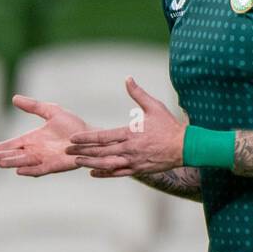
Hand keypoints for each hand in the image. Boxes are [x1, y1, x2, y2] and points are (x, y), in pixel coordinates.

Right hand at [0, 94, 89, 175]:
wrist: (91, 137)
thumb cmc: (73, 125)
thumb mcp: (51, 111)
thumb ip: (33, 106)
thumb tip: (14, 98)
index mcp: (31, 140)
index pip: (11, 145)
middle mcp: (35, 151)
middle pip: (14, 154)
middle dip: (1, 155)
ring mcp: (44, 159)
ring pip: (24, 162)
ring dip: (12, 162)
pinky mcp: (55, 165)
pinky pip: (40, 169)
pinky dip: (30, 171)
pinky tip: (19, 171)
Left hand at [65, 77, 183, 176]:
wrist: (185, 147)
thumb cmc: (169, 126)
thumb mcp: (154, 106)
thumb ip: (138, 94)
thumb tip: (128, 78)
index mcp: (130, 133)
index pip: (103, 136)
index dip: (86, 138)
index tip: (73, 138)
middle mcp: (129, 149)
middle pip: (101, 151)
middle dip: (82, 151)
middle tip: (67, 150)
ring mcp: (133, 161)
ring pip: (107, 164)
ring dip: (90, 163)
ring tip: (77, 161)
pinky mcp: (138, 169)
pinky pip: (117, 173)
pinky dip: (104, 173)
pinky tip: (93, 172)